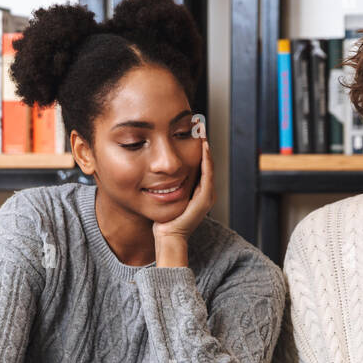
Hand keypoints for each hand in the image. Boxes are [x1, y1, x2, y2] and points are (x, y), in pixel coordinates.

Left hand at [152, 136, 213, 264]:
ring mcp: (207, 196)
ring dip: (206, 149)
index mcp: (197, 191)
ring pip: (209, 167)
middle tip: (199, 125)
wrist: (167, 237)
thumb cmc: (163, 219)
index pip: (200, 164)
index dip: (197, 148)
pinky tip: (202, 148)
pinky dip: (206, 161)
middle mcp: (205, 192)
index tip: (191, 131)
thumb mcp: (163, 195)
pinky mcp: (205, 200)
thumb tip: (153, 169)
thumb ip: (163, 183)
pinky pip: (207, 176)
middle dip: (203, 144)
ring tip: (202, 133)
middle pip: (206, 163)